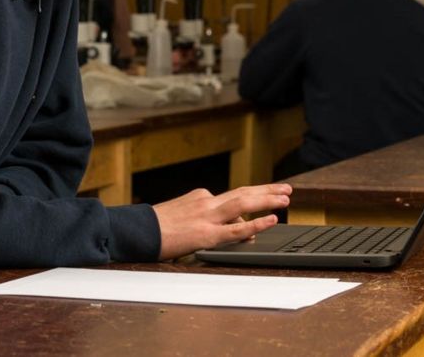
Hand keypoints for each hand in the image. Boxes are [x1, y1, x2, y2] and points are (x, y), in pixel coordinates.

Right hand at [152, 183, 291, 259]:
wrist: (137, 230)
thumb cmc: (155, 227)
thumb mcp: (181, 216)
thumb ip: (205, 220)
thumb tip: (229, 227)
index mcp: (200, 197)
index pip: (233, 197)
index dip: (253, 200)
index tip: (268, 199)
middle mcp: (206, 202)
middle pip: (243, 193)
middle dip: (267, 190)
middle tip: (286, 189)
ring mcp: (207, 217)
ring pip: (244, 204)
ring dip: (267, 200)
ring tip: (285, 198)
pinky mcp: (206, 234)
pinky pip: (236, 230)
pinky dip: (256, 224)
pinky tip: (271, 220)